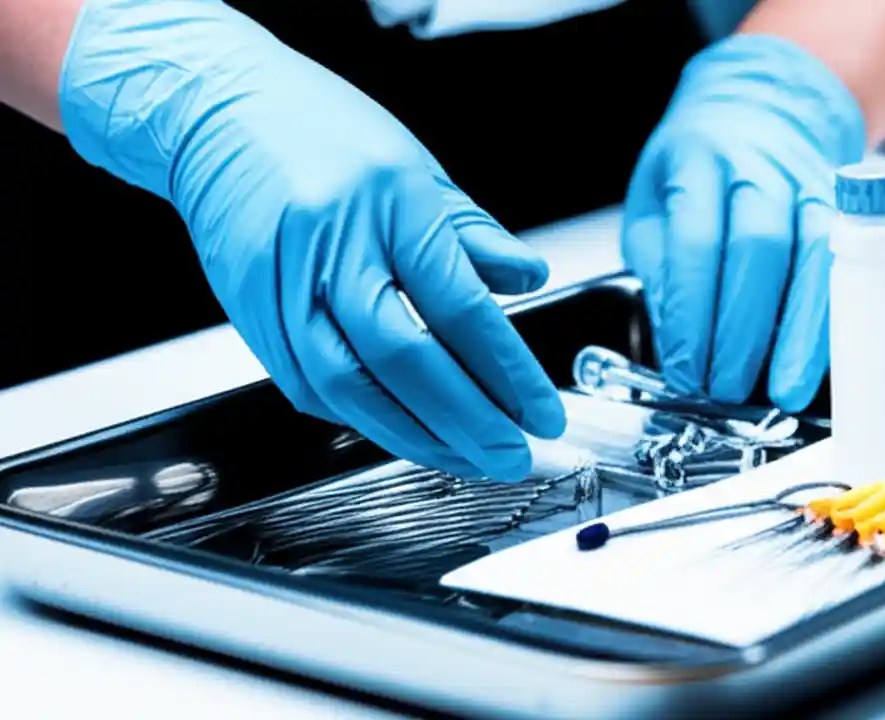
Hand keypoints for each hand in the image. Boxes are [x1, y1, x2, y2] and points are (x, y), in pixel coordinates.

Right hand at [59, 0, 564, 480]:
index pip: (459, 306)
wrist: (217, 111)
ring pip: (348, 384)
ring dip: (415, 437)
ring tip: (466, 459)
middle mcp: (333, 243)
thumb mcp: (418, 169)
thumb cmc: (322, 130)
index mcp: (391, 202)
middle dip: (466, 421)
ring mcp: (281, 280)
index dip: (507, 371)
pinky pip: (306, 384)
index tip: (541, 413)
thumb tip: (529, 278)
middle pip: (403, 357)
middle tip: (511, 455)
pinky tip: (403, 432)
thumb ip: (473, 235)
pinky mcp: (248, 310)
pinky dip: (360, 418)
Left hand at [622, 34, 864, 411]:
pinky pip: (846, 266)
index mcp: (700, 161)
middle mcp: (760, 167)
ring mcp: (812, 184)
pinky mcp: (847, 209)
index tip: (684, 367)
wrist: (768, 107)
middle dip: (742, 330)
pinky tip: (820, 361)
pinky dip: (832, 319)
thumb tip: (676, 337)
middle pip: (758, 249)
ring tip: (783, 388)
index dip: (691, 312)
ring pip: (814, 256)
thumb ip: (661, 263)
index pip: (696, 242)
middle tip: (726, 388)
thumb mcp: (654, 201)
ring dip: (799, 332)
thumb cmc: (702, 164)